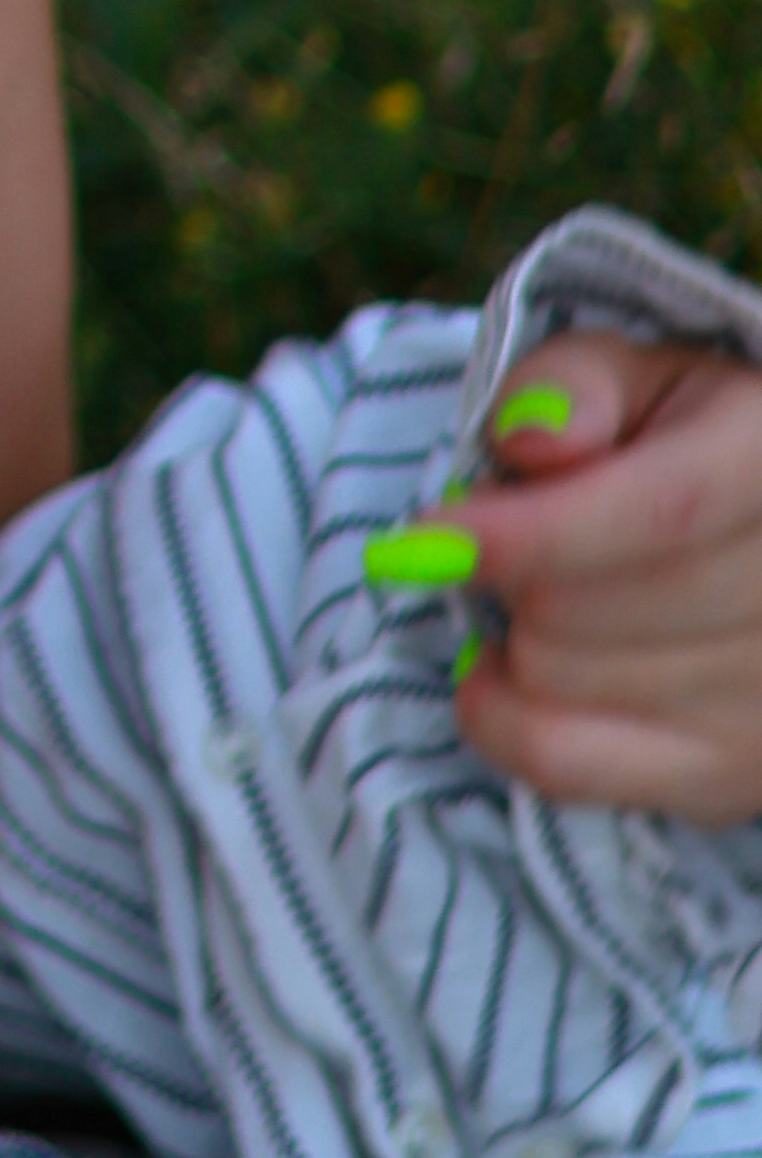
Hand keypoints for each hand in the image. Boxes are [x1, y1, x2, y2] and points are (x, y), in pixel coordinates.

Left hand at [433, 332, 761, 823]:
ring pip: (555, 681)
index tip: (430, 531)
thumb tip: (530, 441)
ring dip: (512, 633)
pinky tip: (509, 668)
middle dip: (512, 567)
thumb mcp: (643, 378)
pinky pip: (562, 764)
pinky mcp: (727, 779)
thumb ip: (579, 383)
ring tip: (546, 593)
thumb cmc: (688, 443)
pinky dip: (501, 716)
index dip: (532, 530)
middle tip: (516, 537)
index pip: (661, 515)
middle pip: (578, 606)